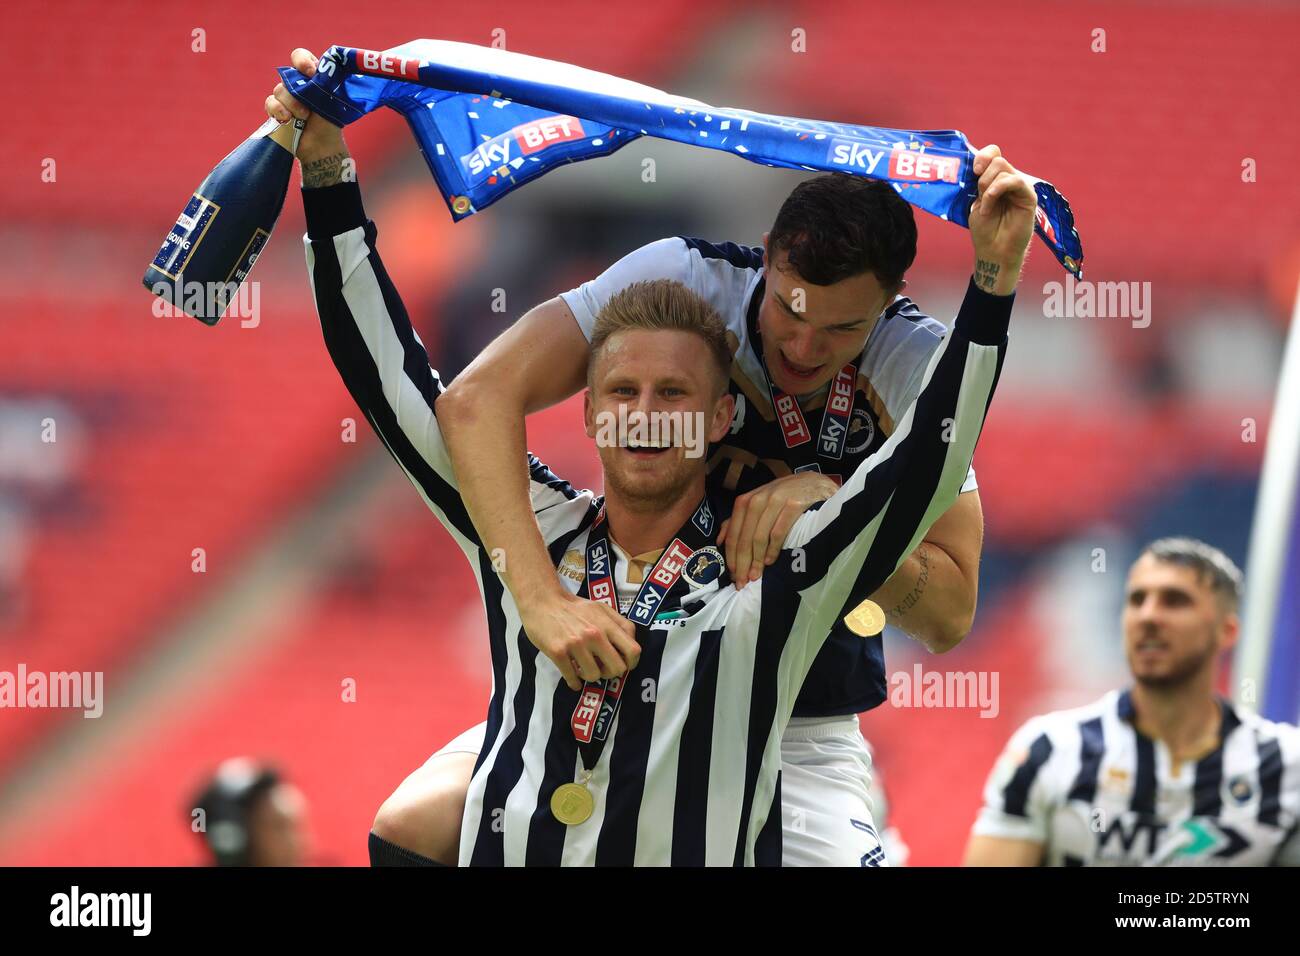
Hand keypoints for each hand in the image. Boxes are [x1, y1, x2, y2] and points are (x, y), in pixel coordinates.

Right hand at [264, 48, 347, 170]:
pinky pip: (270, 103)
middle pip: (287, 75)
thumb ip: (325, 80)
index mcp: (311, 76)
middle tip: (308, 106)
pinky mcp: (277, 110)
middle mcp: (296, 83)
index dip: (302, 61)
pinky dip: (278, 110)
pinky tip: (287, 120)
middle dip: (297, 91)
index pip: (300, 57)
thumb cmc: (331, 121)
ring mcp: (286, 97)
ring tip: (303, 117)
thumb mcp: (332, 98)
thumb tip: (320, 68)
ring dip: (291, 105)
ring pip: (279, 90)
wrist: (322, 145)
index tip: (310, 73)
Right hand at [517, 587, 640, 690]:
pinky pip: (572, 678)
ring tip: (584, 668)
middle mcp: (594, 635)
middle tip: (603, 669)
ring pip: (594, 676)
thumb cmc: (574, 606)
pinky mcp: (558, 652)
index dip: (632, 662)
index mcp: (607, 624)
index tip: (624, 664)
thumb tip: (630, 643)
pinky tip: (573, 678)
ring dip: (590, 676)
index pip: (633, 650)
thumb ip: (618, 623)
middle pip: (617, 668)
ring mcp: (576, 644)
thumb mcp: (600, 608)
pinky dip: (574, 682)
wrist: (542, 601)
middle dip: (611, 673)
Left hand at [717, 472, 838, 586]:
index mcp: (746, 500)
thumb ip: (739, 519)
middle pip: (744, 538)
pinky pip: (778, 532)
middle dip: (742, 563)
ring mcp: (775, 501)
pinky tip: (771, 562)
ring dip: (757, 560)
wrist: (814, 483)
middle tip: (742, 582)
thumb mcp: (759, 503)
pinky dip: (773, 550)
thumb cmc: (784, 496)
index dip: (731, 556)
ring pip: (759, 537)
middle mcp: (758, 499)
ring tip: (756, 576)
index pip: (733, 533)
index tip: (733, 575)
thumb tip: (720, 540)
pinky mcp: (793, 505)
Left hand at [967, 144, 1036, 294]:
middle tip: (979, 196)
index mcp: (996, 179)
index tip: (972, 172)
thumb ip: (980, 182)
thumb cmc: (984, 230)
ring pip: (1002, 167)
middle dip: (982, 177)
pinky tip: (989, 207)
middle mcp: (1009, 180)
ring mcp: (1019, 187)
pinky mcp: (1029, 196)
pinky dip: (996, 191)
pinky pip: (1014, 181)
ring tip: (985, 207)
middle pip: (996, 159)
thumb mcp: (976, 202)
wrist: (994, 251)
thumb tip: (978, 164)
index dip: (982, 157)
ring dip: (987, 187)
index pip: (993, 153)